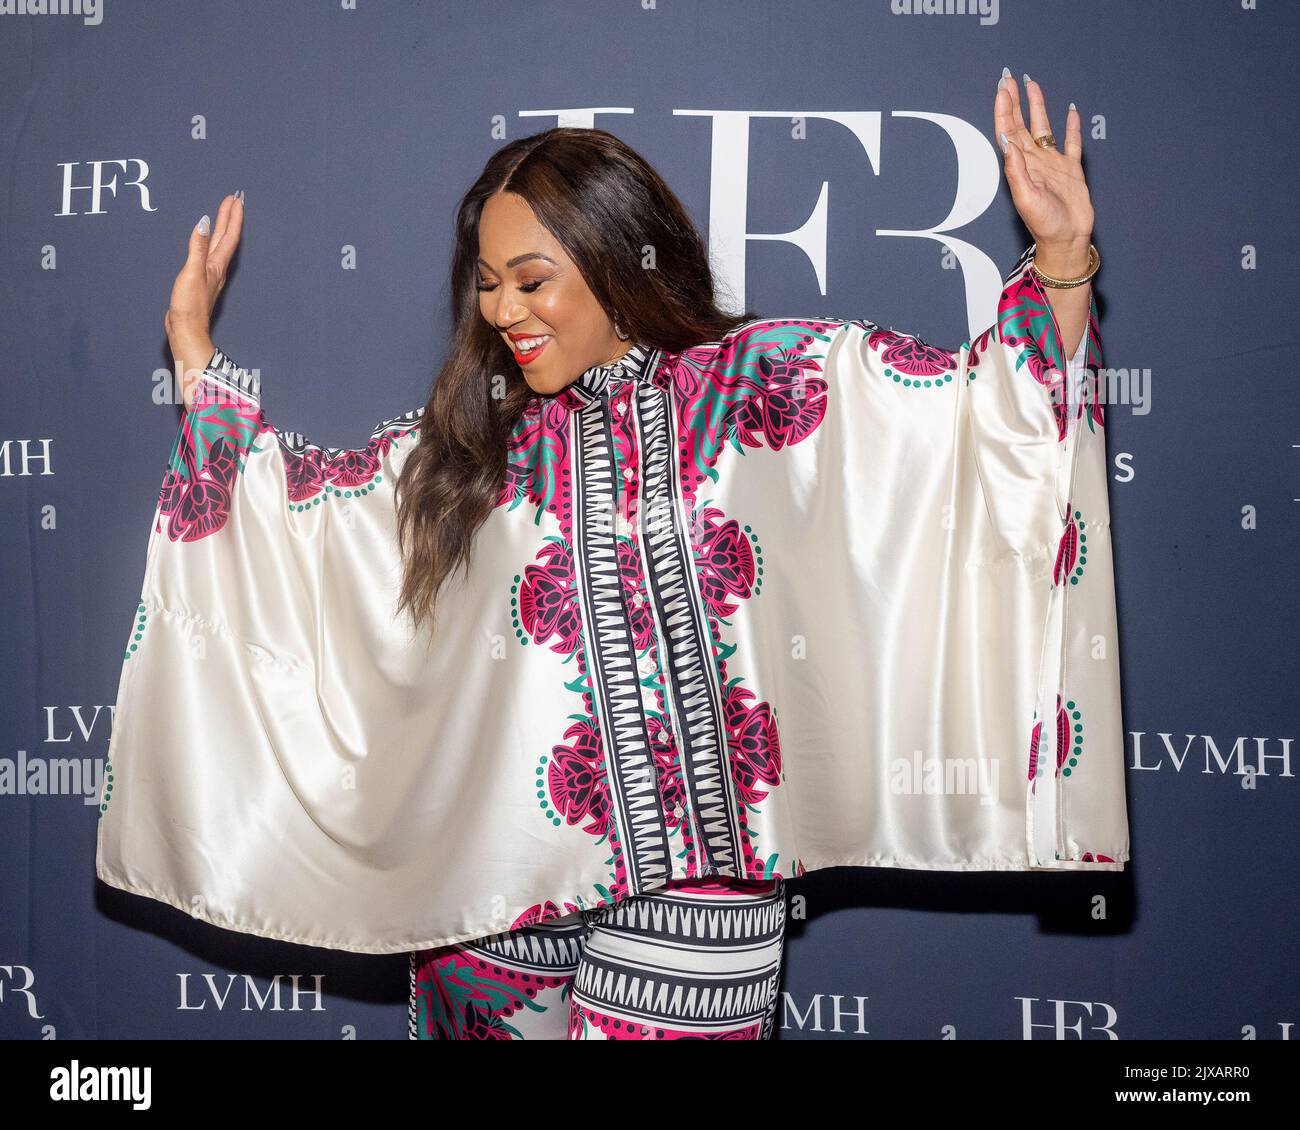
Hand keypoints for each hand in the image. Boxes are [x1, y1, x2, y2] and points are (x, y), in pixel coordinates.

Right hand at [165, 192, 243, 405]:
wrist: (185, 331)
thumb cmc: (189, 306)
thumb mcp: (192, 272)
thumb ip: (197, 247)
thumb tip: (204, 223)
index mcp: (216, 265)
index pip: (228, 235)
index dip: (232, 216)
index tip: (235, 199)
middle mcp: (216, 268)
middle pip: (226, 238)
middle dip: (229, 218)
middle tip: (233, 200)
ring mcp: (209, 275)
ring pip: (219, 246)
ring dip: (222, 228)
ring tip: (224, 214)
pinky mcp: (200, 281)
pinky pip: (208, 255)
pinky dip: (209, 243)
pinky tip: (206, 243)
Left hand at [995, 72, 1093, 275]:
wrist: (1067, 239)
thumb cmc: (1045, 224)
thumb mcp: (1026, 198)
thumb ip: (1016, 169)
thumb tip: (1006, 141)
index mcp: (1021, 167)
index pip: (1008, 132)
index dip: (1004, 110)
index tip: (1001, 90)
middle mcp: (1035, 161)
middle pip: (1022, 124)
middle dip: (1014, 102)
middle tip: (1008, 79)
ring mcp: (1053, 164)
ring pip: (1044, 128)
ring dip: (1037, 107)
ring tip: (1032, 85)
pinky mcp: (1072, 169)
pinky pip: (1072, 143)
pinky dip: (1072, 127)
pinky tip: (1071, 111)